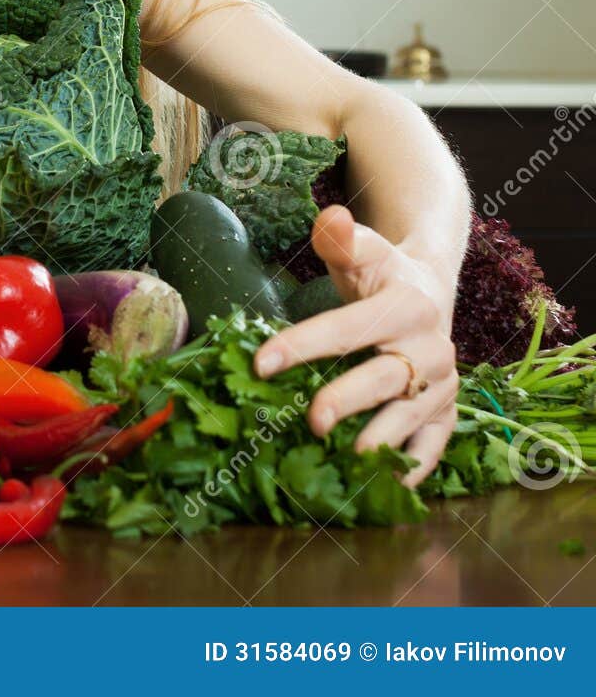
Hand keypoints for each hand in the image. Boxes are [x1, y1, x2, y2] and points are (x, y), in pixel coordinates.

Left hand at [253, 204, 459, 486]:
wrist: (430, 291)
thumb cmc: (381, 273)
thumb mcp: (362, 249)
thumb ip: (341, 237)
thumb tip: (330, 219)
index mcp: (406, 306)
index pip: (348, 328)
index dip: (304, 344)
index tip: (261, 362)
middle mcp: (431, 348)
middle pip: (385, 378)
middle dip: (347, 400)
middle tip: (310, 420)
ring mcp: (443, 384)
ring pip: (411, 417)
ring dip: (379, 441)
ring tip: (345, 461)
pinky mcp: (447, 413)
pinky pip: (433, 446)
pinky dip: (412, 469)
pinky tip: (384, 489)